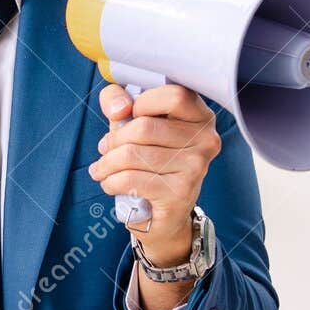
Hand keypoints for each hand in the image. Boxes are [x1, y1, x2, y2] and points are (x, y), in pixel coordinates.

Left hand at [87, 83, 220, 266]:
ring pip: (132, 154)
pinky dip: (110, 182)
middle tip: (106, 149)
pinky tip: (110, 184)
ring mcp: (196, 168)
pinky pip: (130, 179)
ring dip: (107, 163)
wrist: (164, 215)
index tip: (130, 115)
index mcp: (200, 116)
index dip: (143, 102)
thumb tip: (119, 109)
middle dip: (115, 139)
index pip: (175, 95)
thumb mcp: (132, 123)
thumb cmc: (148, 161)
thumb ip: (119, 100)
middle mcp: (206, 140)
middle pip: (144, 127)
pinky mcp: (180, 193)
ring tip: (103, 168)